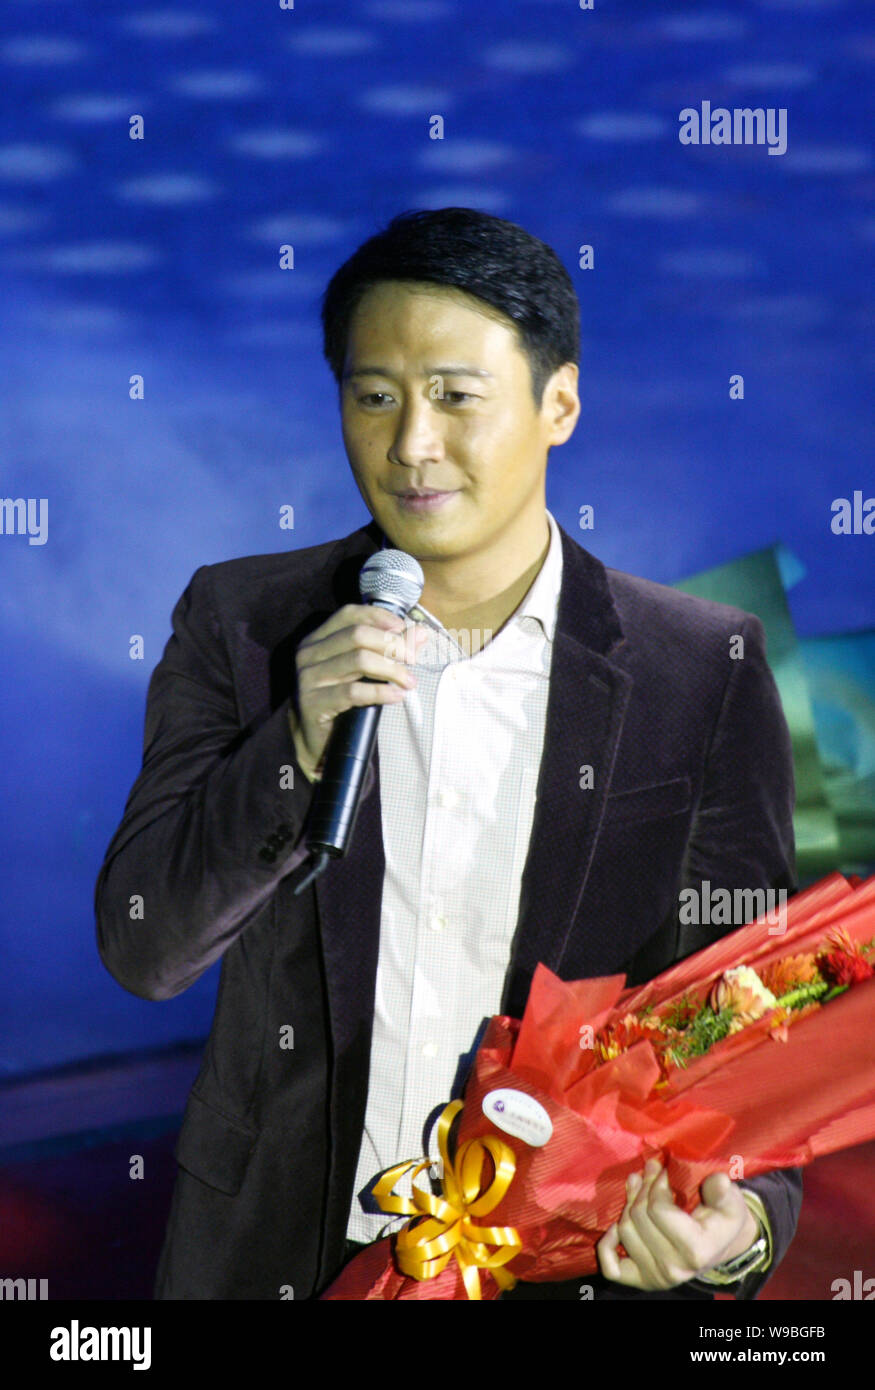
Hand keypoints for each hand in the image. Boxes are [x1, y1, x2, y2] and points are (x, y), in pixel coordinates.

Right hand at [289, 603, 427, 777]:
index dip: (380, 617)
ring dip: (392, 670)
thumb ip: (388, 649)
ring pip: (359, 660)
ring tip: (409, 681)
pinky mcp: (313, 703)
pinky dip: (380, 692)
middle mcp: (309, 654)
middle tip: (413, 659)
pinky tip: (397, 696)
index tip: (403, 629)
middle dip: (392, 645)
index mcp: (317, 639)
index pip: (349, 615)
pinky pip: (353, 692)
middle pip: (358, 635)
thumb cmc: (341, 700)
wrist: (318, 742)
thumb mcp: (363, 671)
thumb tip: (421, 633)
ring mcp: (308, 678)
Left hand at [596, 1158, 759, 1290]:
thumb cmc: (723, 1218)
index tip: (665, 1170)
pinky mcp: (642, 1281)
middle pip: (638, 1217)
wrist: (720, 1245)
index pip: (658, 1210)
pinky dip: (608, 1245)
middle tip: (651, 1170)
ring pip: (624, 1231)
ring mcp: (656, 1278)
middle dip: (643, 1187)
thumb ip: (722, 1192)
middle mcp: (673, 1269)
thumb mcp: (731, 1203)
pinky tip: (616, 1225)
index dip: (657, 1183)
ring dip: (629, 1204)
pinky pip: (611, 1267)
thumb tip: (719, 1181)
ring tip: (639, 1185)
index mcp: (696, 1251)